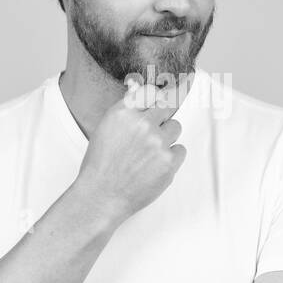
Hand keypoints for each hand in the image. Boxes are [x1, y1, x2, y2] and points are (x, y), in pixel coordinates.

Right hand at [74, 80, 186, 220]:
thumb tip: (138, 86)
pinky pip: (181, 150)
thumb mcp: (106, 128)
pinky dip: (171, 158)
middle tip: (152, 133)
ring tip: (149, 154)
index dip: (160, 96)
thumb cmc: (101, 164)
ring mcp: (157, 142)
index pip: (151, 92)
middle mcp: (142, 123)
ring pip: (176, 127)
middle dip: (162, 118)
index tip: (173, 91)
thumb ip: (126, 108)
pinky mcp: (169, 161)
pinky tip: (154, 167)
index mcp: (123, 112)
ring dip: (167, 138)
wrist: (101, 196)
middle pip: (167, 107)